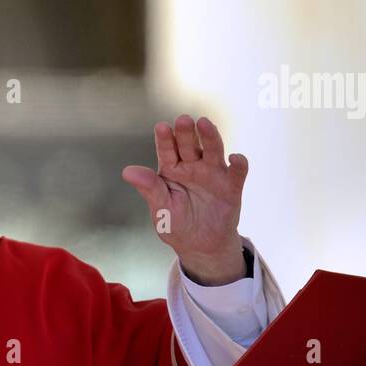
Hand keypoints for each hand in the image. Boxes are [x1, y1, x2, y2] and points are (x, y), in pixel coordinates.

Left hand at [121, 115, 248, 284]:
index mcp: (171, 170)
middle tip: (183, 120)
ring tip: (205, 124)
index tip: (161, 127)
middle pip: (189, 146)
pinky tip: (235, 158)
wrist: (200, 246)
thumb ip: (149, 189)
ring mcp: (213, 174)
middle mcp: (192, 166)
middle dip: (186, 133)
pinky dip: (238, 164)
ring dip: (210, 137)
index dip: (165, 139)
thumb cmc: (176, 224)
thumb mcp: (160, 209)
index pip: (167, 151)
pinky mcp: (231, 187)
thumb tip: (127, 171)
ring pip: (213, 151)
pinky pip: (237, 173)